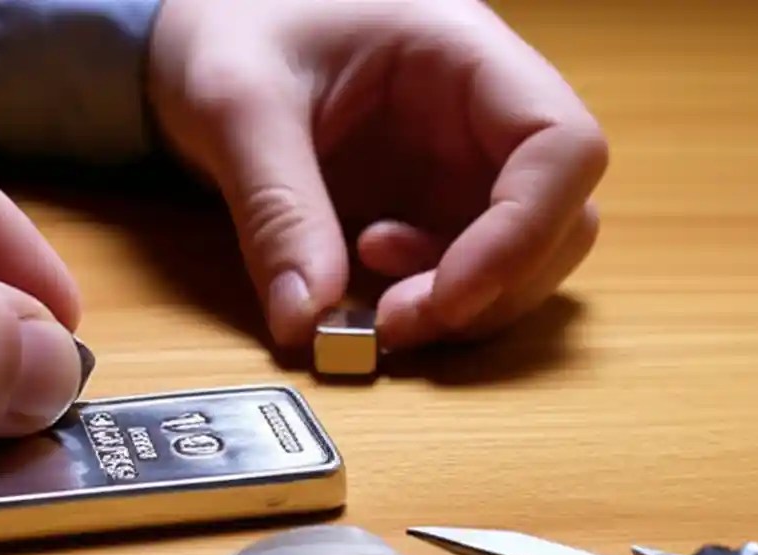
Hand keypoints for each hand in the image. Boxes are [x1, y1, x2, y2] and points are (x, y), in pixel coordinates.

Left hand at [147, 0, 608, 349]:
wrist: (196, 30)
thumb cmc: (227, 28)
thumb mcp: (236, 105)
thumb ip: (275, 208)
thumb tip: (305, 320)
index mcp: (460, 53)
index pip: (561, 146)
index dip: (525, 232)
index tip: (450, 296)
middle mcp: (480, 111)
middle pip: (558, 216)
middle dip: (490, 289)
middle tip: (391, 322)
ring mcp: (458, 161)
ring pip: (519, 257)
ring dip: (458, 306)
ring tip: (368, 302)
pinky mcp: (425, 203)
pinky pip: (460, 270)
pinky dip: (423, 300)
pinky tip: (354, 277)